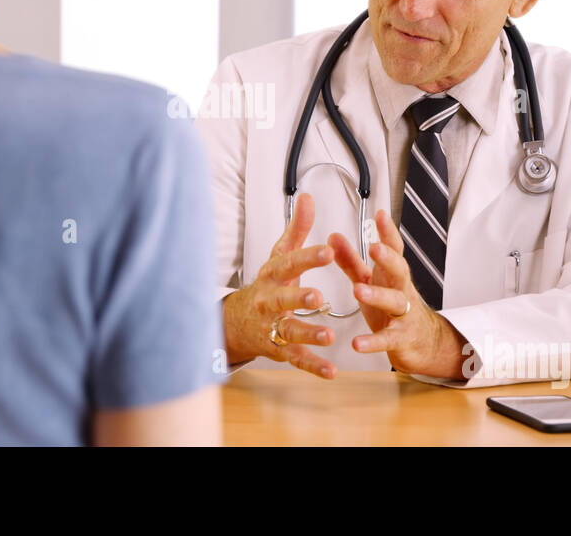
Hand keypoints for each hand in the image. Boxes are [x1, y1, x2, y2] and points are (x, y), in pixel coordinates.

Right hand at [222, 193, 337, 378]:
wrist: (239, 321)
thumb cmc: (268, 283)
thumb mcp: (279, 255)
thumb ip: (297, 229)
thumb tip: (309, 198)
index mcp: (273, 275)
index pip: (289, 263)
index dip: (308, 257)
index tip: (328, 250)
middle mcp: (270, 301)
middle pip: (283, 298)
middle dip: (299, 297)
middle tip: (319, 296)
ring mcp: (273, 326)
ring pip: (290, 330)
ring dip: (308, 333)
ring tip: (328, 336)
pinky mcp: (279, 349)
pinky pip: (296, 358)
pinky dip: (312, 366)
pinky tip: (331, 371)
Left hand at [327, 209, 468, 377]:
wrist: (423, 342)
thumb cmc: (392, 306)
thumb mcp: (371, 281)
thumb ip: (351, 261)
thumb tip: (332, 238)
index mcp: (392, 274)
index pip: (394, 249)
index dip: (388, 232)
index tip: (380, 215)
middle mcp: (401, 290)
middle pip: (399, 271)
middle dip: (388, 259)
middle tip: (374, 247)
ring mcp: (404, 315)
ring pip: (394, 302)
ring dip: (378, 295)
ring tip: (358, 290)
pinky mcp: (400, 339)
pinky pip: (386, 340)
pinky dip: (373, 342)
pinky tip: (358, 343)